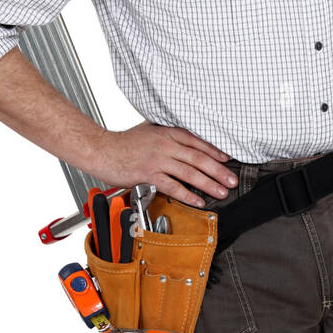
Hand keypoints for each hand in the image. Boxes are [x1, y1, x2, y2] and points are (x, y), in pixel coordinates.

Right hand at [91, 121, 237, 206]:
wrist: (101, 150)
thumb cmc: (124, 143)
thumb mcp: (150, 131)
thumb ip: (168, 135)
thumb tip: (185, 142)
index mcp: (168, 133)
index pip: (198, 141)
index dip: (215, 151)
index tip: (228, 159)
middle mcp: (166, 145)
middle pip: (199, 158)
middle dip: (219, 171)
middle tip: (232, 180)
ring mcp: (158, 159)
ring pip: (190, 172)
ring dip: (208, 184)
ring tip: (221, 192)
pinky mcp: (149, 174)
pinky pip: (173, 186)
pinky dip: (188, 195)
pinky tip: (198, 201)